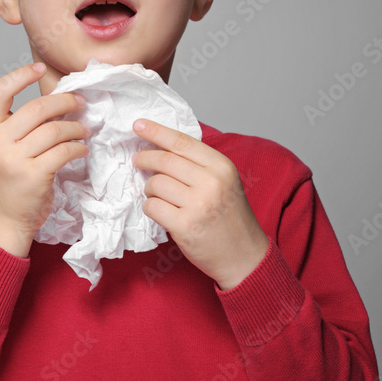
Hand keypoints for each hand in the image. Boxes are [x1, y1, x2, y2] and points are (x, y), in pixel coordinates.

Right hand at [0, 62, 88, 256]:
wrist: (2, 218)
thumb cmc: (9, 178)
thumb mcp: (5, 146)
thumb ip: (22, 123)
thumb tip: (58, 94)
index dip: (21, 75)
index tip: (40, 67)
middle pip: (37, 108)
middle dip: (64, 101)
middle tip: (80, 103)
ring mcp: (14, 159)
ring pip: (54, 130)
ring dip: (75, 128)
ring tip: (83, 131)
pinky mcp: (33, 176)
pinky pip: (63, 152)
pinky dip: (77, 148)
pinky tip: (81, 149)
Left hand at [132, 119, 268, 289]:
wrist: (243, 256)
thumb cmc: (230, 217)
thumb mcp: (225, 181)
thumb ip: (199, 164)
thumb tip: (161, 146)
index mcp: (222, 166)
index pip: (182, 142)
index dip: (156, 131)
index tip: (138, 125)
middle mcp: (211, 183)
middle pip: (165, 160)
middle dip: (145, 158)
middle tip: (137, 161)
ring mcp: (198, 205)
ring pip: (156, 183)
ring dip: (149, 188)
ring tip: (157, 194)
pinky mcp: (184, 226)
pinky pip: (152, 206)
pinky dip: (150, 207)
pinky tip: (160, 211)